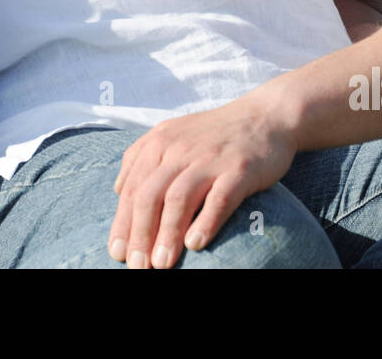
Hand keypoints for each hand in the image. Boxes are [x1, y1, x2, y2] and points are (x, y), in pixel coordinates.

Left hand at [108, 96, 298, 268]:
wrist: (265, 117)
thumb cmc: (214, 133)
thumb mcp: (172, 134)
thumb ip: (143, 157)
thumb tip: (118, 191)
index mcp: (159, 143)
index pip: (132, 188)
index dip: (122, 223)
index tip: (117, 253)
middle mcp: (180, 149)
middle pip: (150, 195)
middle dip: (140, 234)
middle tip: (137, 266)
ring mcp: (209, 159)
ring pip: (179, 198)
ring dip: (167, 233)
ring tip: (162, 264)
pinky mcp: (239, 169)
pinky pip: (219, 198)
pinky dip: (205, 222)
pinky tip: (195, 244)